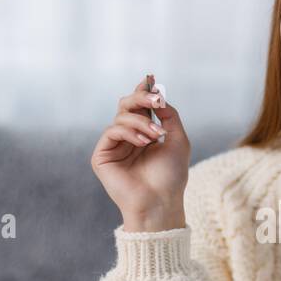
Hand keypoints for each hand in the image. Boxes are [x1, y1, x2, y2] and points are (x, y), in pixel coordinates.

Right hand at [91, 75, 190, 231]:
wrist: (161, 201)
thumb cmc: (171, 176)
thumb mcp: (177, 140)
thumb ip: (169, 115)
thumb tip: (158, 94)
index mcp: (144, 134)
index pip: (140, 107)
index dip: (144, 91)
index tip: (152, 79)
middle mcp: (127, 138)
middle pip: (126, 105)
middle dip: (141, 98)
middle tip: (155, 98)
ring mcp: (114, 146)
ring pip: (120, 116)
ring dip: (140, 121)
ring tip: (154, 135)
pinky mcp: (102, 156)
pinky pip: (111, 131)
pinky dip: (128, 131)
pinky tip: (143, 142)